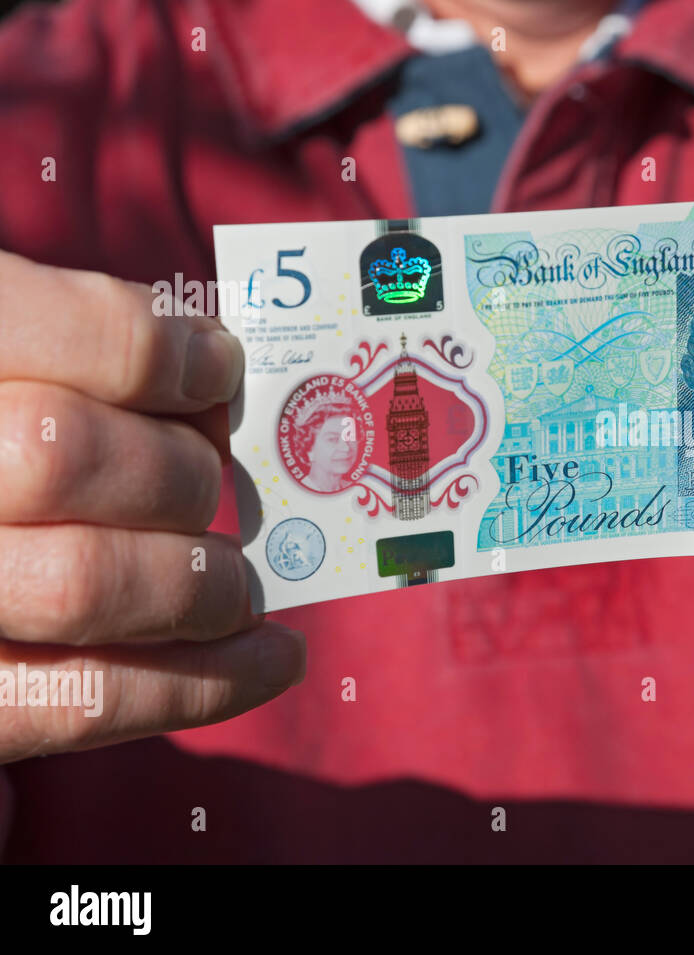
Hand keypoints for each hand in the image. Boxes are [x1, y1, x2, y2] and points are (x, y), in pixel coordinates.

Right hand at [0, 250, 303, 764]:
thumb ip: (67, 339)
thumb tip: (206, 372)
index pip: (40, 327)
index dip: (154, 347)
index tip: (218, 367)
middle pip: (62, 456)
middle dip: (176, 470)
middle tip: (219, 484)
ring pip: (83, 585)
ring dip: (203, 582)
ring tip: (242, 586)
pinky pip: (83, 701)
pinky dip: (200, 686)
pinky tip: (268, 662)